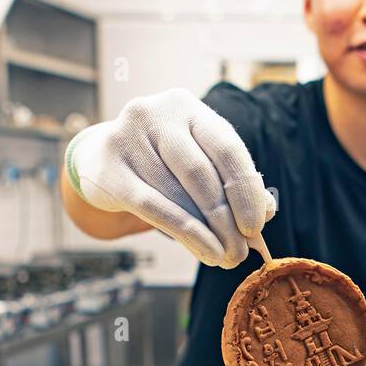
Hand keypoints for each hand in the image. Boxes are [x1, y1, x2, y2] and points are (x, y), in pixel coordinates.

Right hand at [64, 88, 275, 266]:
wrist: (100, 160)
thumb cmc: (160, 164)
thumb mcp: (196, 161)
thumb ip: (229, 181)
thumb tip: (265, 212)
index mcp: (187, 107)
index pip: (227, 148)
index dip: (246, 191)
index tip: (256, 227)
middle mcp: (157, 114)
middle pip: (202, 175)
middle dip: (227, 221)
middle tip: (240, 253)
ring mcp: (128, 138)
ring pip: (179, 196)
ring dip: (208, 234)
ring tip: (225, 258)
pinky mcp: (109, 170)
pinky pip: (154, 209)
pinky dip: (186, 235)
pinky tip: (205, 253)